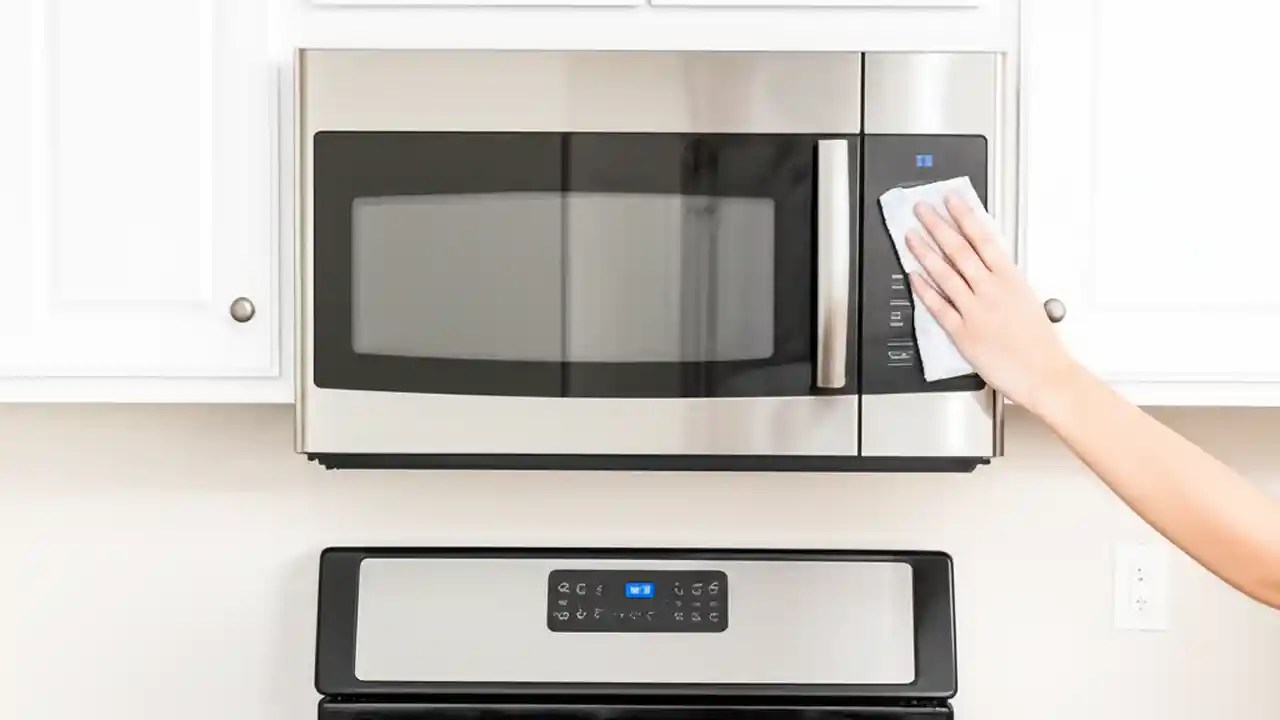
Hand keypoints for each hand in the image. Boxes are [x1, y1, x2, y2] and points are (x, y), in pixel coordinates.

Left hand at [905, 197, 1079, 412]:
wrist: (1045, 373)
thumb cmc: (1038, 341)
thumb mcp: (1026, 298)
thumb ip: (1003, 280)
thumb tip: (984, 263)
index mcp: (1010, 278)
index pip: (982, 238)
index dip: (963, 216)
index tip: (950, 200)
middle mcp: (991, 290)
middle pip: (958, 250)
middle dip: (937, 226)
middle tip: (921, 210)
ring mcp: (975, 310)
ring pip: (944, 274)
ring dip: (924, 252)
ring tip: (910, 236)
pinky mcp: (963, 333)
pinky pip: (938, 306)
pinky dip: (924, 289)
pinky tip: (913, 275)